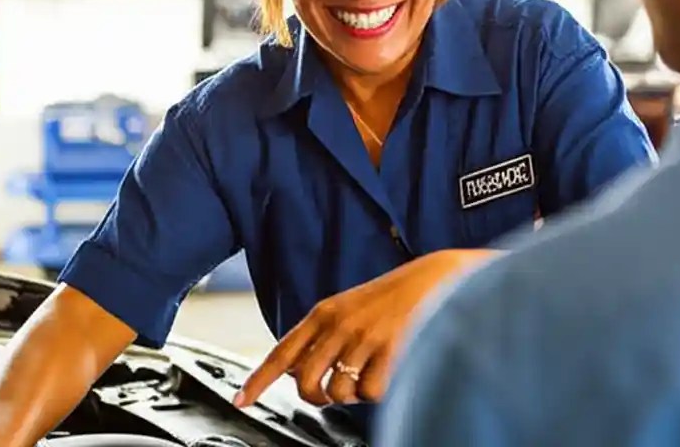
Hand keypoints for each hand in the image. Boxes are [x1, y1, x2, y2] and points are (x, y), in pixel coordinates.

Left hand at [233, 248, 494, 407]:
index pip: (283, 352)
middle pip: (306, 383)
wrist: (438, 279)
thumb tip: (299, 371)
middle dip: (316, 397)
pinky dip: (379, 391)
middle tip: (333, 392)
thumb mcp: (350, 307)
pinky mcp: (390, 351)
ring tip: (370, 374)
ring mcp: (364, 338)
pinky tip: (390, 372)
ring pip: (337, 392)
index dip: (259, 380)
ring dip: (352, 394)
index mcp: (325, 313)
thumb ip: (323, 335)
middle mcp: (339, 325)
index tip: (241, 401)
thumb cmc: (394, 297)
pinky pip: (370, 394)